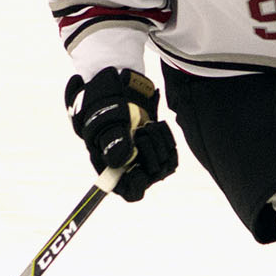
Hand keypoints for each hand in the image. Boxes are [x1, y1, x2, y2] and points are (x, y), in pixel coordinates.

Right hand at [65, 67, 178, 200]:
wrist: (118, 83)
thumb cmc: (104, 102)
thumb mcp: (104, 119)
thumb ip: (112, 141)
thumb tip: (121, 162)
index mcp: (110, 166)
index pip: (130, 191)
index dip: (137, 185)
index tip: (141, 170)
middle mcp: (129, 166)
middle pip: (151, 177)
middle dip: (149, 154)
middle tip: (141, 132)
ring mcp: (144, 156)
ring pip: (164, 165)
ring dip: (159, 143)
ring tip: (146, 124)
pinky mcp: (157, 146)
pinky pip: (172, 153)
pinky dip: (167, 139)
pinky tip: (156, 124)